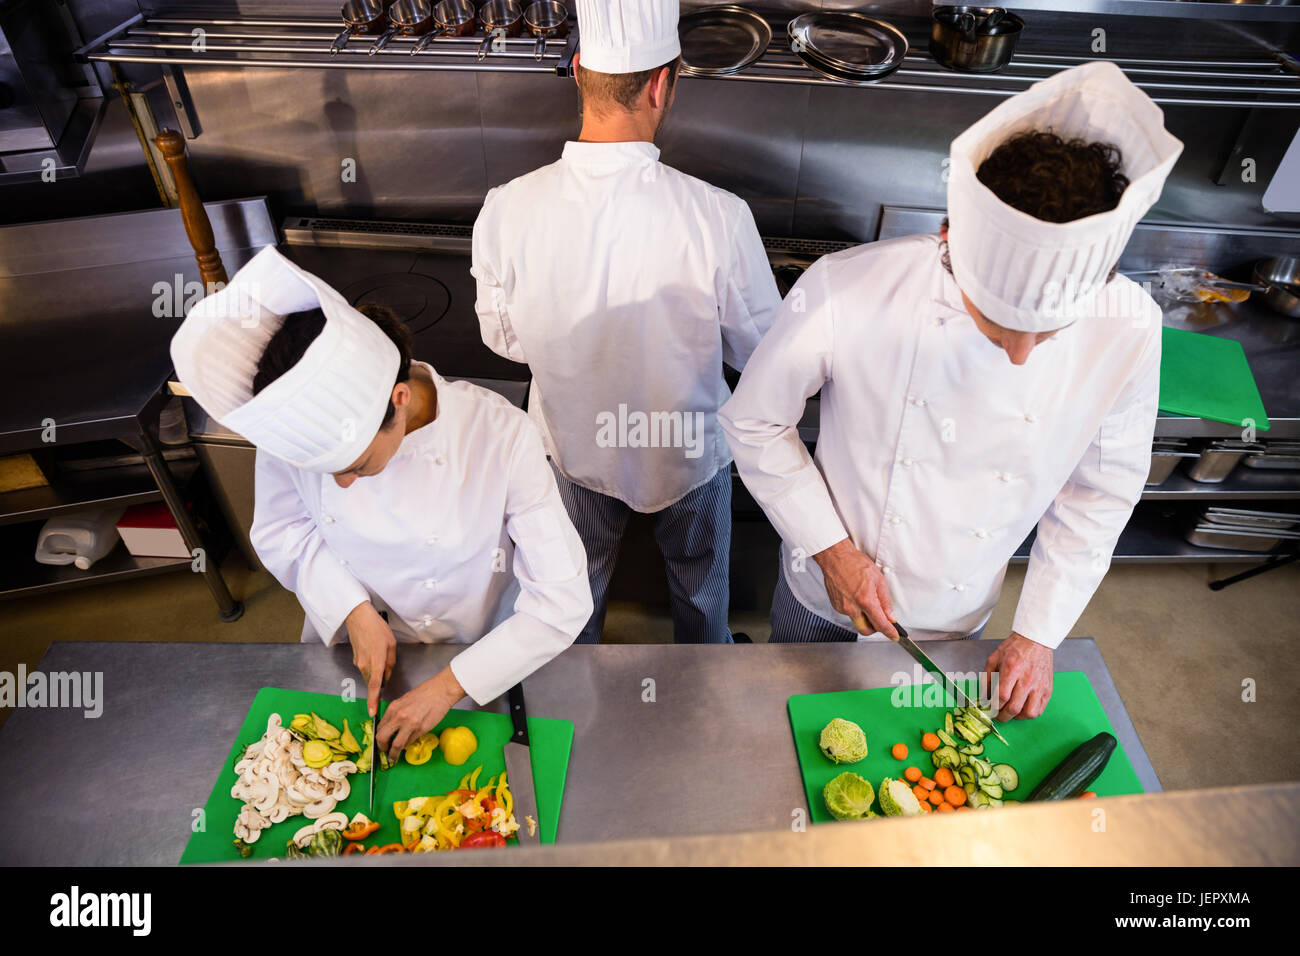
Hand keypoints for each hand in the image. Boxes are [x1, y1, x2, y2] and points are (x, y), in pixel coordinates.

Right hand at [345, 602, 396, 717]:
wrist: (358, 618)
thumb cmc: (377, 629)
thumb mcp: (391, 645)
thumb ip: (390, 663)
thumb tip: (387, 676)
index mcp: (376, 662)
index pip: (375, 686)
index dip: (374, 700)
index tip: (372, 712)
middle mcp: (365, 666)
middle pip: (374, 681)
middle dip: (381, 680)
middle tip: (387, 665)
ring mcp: (358, 663)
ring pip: (370, 675)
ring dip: (376, 672)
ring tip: (381, 653)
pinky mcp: (355, 659)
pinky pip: (365, 668)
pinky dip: (371, 665)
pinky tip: (374, 651)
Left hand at [376, 668, 465, 762]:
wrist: (440, 691)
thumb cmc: (424, 693)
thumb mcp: (404, 701)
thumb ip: (396, 714)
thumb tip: (391, 728)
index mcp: (393, 708)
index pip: (379, 728)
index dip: (379, 738)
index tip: (381, 742)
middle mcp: (399, 716)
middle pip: (382, 738)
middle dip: (382, 747)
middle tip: (384, 751)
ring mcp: (410, 724)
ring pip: (396, 745)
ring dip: (394, 753)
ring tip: (394, 756)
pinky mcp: (421, 729)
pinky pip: (409, 742)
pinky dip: (406, 746)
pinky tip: (406, 745)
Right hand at [812, 537, 897, 638]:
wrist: (836, 557)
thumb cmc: (855, 563)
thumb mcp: (878, 579)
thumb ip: (885, 601)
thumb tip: (890, 615)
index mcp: (865, 600)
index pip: (880, 624)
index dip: (889, 632)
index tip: (894, 636)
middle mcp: (852, 607)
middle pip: (865, 630)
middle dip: (874, 628)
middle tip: (880, 619)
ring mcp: (842, 607)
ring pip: (856, 620)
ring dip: (864, 616)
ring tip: (865, 598)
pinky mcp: (836, 605)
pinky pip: (848, 613)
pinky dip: (855, 609)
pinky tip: (856, 596)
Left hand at [983, 632, 1052, 719]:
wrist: (1036, 641)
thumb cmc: (1015, 648)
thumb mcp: (994, 658)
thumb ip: (987, 678)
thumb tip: (984, 696)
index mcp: (1012, 670)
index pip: (1002, 696)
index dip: (994, 707)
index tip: (989, 710)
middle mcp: (1027, 679)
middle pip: (1014, 707)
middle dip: (1003, 716)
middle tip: (998, 716)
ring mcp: (1039, 685)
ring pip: (1029, 712)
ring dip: (1018, 717)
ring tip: (1011, 713)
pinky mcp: (1048, 689)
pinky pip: (1040, 709)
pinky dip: (1030, 713)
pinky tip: (1023, 709)